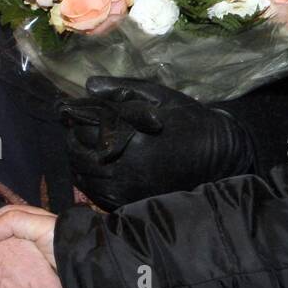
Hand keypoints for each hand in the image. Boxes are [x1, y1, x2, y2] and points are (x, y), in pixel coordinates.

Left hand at [59, 77, 255, 210]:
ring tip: (82, 144)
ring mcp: (124, 186)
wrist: (216, 155)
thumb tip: (88, 87)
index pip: (83, 125)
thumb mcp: (159, 96)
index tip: (71, 108)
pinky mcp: (128, 200)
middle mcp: (122, 164)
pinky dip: (86, 178)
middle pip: (77, 149)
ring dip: (76, 156)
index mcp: (128, 135)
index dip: (74, 114)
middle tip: (74, 125)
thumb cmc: (187, 120)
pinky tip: (92, 167)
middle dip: (72, 135)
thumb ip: (122, 89)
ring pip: (81, 172)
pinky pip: (93, 191)